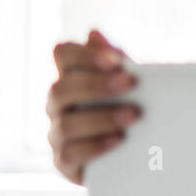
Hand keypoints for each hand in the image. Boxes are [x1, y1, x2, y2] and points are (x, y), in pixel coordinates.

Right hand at [46, 29, 140, 185]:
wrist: (138, 153)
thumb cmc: (130, 105)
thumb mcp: (129, 81)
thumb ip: (115, 59)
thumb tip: (94, 33)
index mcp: (71, 76)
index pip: (62, 54)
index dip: (84, 55)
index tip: (115, 60)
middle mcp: (57, 103)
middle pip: (61, 88)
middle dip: (95, 85)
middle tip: (130, 84)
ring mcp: (57, 133)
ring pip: (66, 123)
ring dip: (101, 117)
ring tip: (134, 115)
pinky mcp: (64, 162)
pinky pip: (70, 154)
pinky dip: (95, 146)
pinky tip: (119, 139)